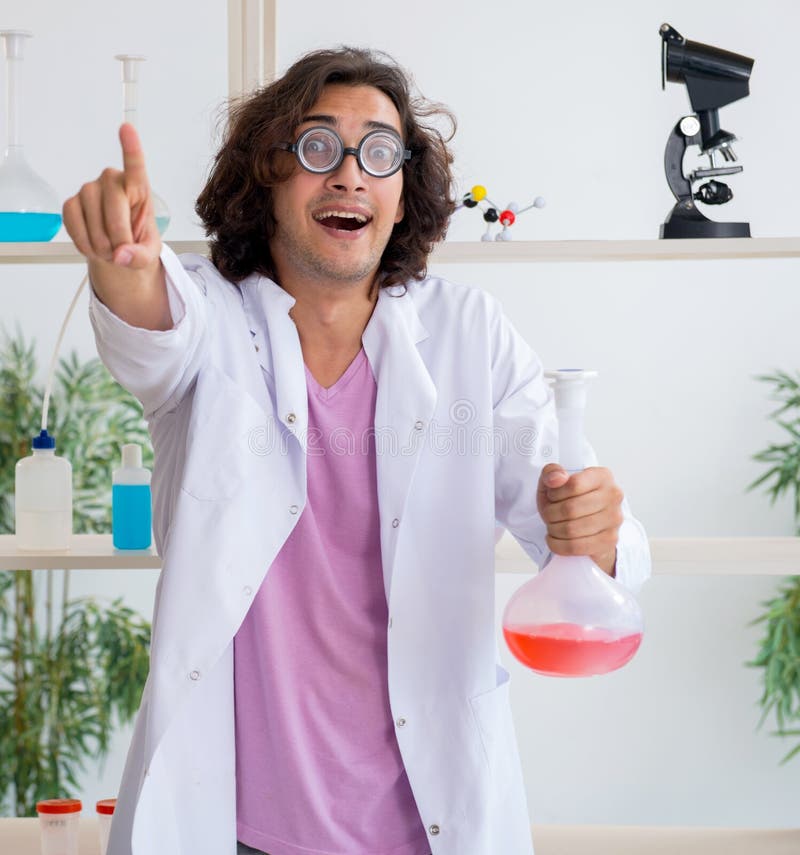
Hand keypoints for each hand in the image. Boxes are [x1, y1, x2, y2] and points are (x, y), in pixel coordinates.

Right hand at [63, 123, 160, 269]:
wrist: (117, 251)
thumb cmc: (137, 243)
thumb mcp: (149, 254)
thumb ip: (140, 256)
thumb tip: (120, 254)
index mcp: (138, 188)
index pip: (135, 165)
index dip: (131, 148)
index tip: (126, 128)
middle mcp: (112, 181)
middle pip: (115, 205)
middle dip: (119, 235)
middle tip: (122, 251)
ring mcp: (89, 190)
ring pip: (92, 216)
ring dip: (101, 243)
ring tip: (109, 250)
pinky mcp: (71, 203)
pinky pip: (73, 222)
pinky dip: (84, 242)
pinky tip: (93, 246)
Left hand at [536, 464, 623, 575]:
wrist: (584, 524)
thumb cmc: (568, 500)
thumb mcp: (555, 482)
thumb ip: (551, 473)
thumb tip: (557, 478)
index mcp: (602, 476)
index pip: (574, 484)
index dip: (555, 493)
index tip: (552, 496)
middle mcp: (613, 496)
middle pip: (571, 509)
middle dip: (551, 514)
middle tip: (548, 514)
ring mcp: (614, 519)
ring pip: (571, 529)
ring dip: (553, 529)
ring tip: (552, 526)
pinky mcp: (609, 541)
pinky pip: (576, 547)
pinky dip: (558, 545)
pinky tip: (555, 539)